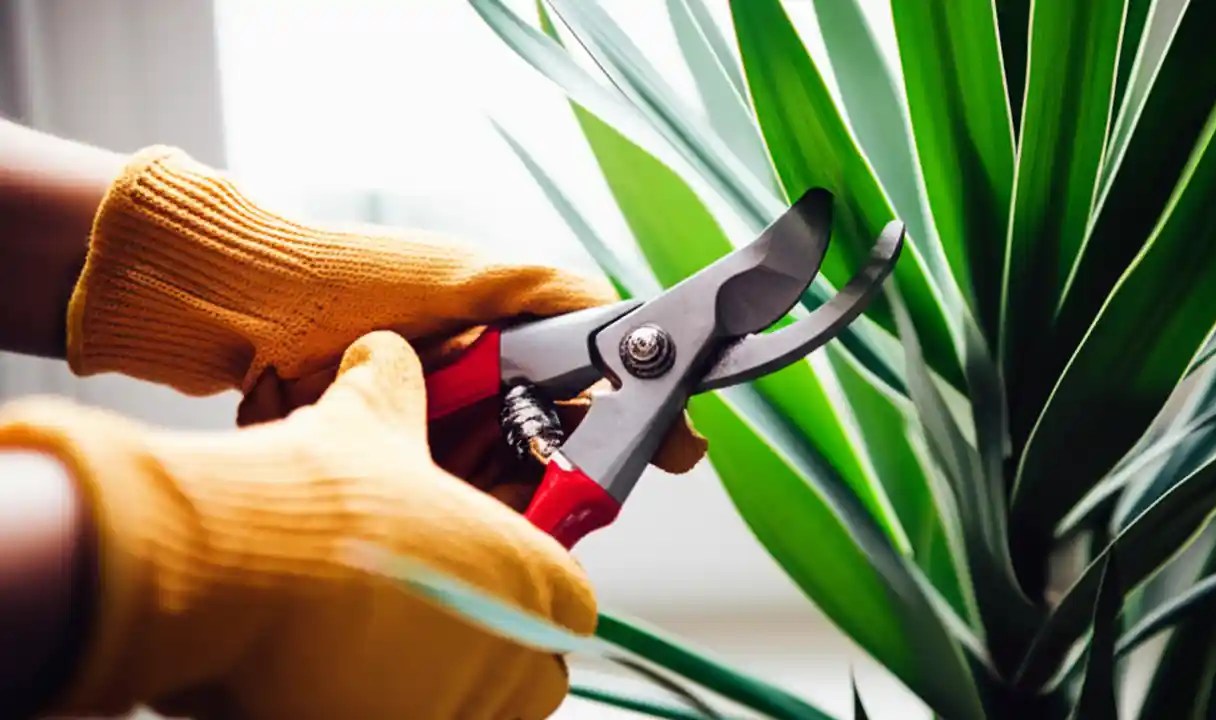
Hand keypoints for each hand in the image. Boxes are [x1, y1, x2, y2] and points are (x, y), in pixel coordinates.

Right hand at [0, 332, 594, 718]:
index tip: (478, 580)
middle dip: (484, 646)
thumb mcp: (371, 420)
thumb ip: (396, 387)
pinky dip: (376, 706)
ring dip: (430, 682)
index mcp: (538, 580)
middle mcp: (514, 658)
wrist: (230, 564)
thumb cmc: (317, 501)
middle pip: (527, 674)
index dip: (523, 593)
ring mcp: (457, 711)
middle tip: (421, 615)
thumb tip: (384, 358)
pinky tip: (330, 669)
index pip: (567, 609)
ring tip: (366, 641)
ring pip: (466, 707)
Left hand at [69, 146, 705, 485]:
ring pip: (499, 488)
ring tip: (510, 510)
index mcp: (506, 349)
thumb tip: (626, 312)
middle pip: (550, 455)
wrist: (248, 305)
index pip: (589, 398)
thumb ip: (549, 288)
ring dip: (513, 502)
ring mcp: (432, 432)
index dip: (628, 430)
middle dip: (567, 481)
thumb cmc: (357, 277)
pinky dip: (450, 510)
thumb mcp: (469, 274)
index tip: (671, 453)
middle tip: (577, 501)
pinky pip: (437, 501)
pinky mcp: (387, 461)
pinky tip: (450, 514)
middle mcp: (476, 394)